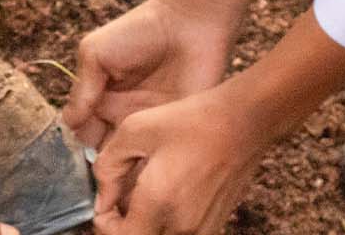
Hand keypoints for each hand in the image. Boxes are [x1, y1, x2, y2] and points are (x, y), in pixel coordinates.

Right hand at [62, 0, 233, 149]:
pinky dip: (152, 161)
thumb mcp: (95, 53)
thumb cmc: (136, 32)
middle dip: (103, 159)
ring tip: (126, 162)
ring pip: (130, 154)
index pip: (83, 129)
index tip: (87, 139)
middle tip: (107, 161)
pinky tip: (146, 157)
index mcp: (101, 97)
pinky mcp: (174, 126)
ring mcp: (148, 121)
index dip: (81, 138)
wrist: (187, 23)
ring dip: (126, 163)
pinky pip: (159, 152)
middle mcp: (123, 113)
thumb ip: (81, 90)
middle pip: (104, 148)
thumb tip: (69, 124)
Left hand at [90, 86, 265, 234]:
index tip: (104, 203)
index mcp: (158, 202)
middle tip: (116, 205)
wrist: (242, 122)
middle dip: (122, 229)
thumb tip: (101, 193)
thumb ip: (108, 165)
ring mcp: (202, 228)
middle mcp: (182, 224)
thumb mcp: (135, 129)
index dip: (104, 224)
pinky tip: (164, 202)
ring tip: (139, 202)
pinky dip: (166, 227)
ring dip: (144, 229)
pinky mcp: (215, 225)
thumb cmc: (191, 121)